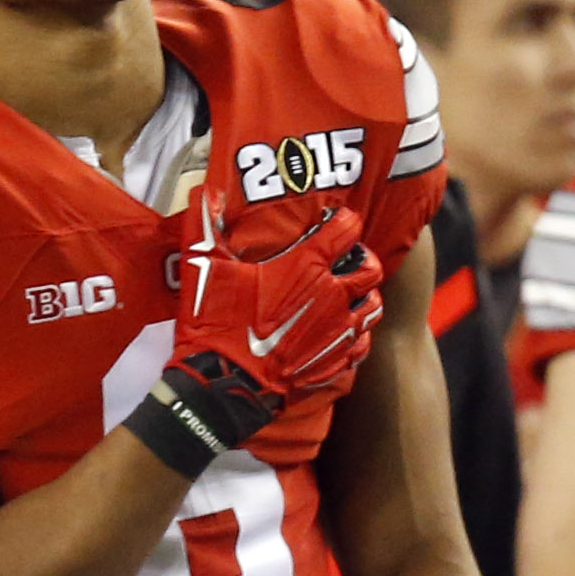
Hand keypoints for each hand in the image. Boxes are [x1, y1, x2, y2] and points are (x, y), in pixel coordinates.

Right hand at [164, 187, 384, 443]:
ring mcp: (336, 332)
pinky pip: (362, 344)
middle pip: (372, 267)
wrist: (222, 386)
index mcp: (305, 266)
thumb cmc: (214, 323)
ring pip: (373, 306)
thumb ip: (205, 222)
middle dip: (363, 258)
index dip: (344, 219)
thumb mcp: (201, 267)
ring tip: (349, 294)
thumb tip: (206, 189)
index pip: (347, 228)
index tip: (334, 221)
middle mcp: (331, 295)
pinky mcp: (334, 362)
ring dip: (365, 296)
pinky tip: (341, 332)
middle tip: (345, 259)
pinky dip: (356, 335)